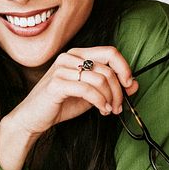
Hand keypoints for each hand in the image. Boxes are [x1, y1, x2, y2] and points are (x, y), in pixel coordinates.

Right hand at [0, 47, 138, 169]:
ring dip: (110, 98)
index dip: (124, 68)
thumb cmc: (61, 104)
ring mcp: (61, 69)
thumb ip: (110, 87)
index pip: (110, 52)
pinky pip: (87, 89)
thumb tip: (134, 83)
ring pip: (99, 79)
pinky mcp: (56, 84)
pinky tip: (102, 110)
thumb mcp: (91, 94)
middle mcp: (69, 58)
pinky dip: (100, 101)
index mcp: (77, 55)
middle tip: (118, 106)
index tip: (129, 85)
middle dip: (118, 91)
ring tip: (109, 110)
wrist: (34, 117)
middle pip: (107, 68)